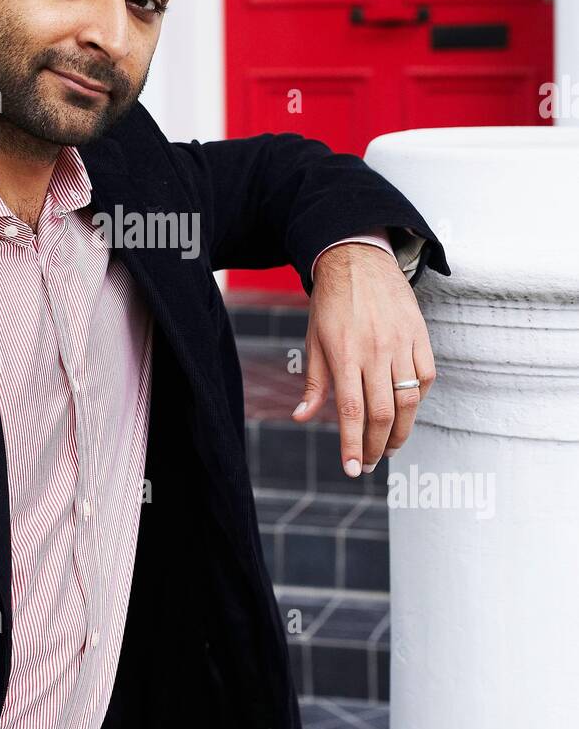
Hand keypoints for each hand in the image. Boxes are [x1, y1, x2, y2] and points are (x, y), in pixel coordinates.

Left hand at [291, 242, 435, 476]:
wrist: (358, 259)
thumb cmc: (331, 303)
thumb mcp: (314, 340)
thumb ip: (314, 382)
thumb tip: (302, 418)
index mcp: (345, 354)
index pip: (352, 412)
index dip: (354, 445)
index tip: (353, 469)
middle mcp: (375, 351)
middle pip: (383, 414)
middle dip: (377, 447)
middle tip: (369, 462)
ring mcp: (401, 343)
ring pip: (409, 401)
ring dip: (401, 431)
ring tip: (388, 446)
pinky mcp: (420, 335)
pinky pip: (426, 377)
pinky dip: (418, 399)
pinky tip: (406, 410)